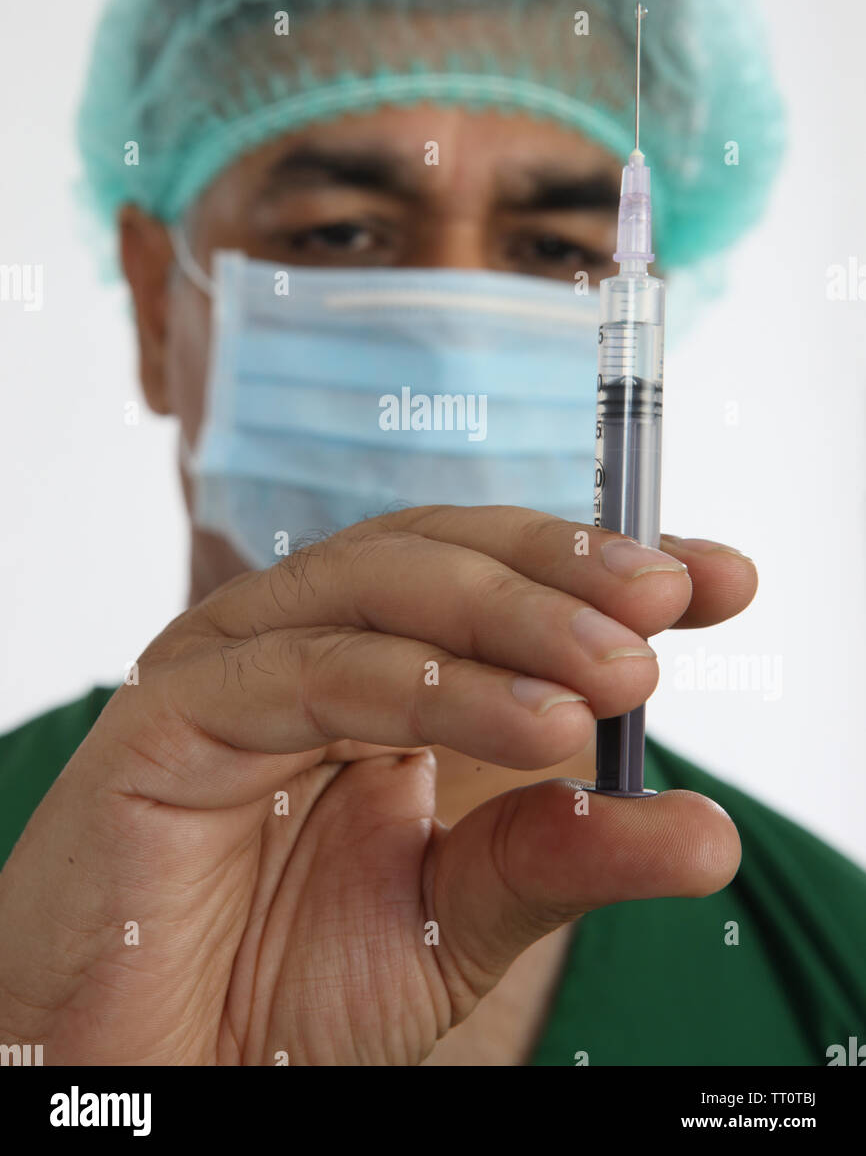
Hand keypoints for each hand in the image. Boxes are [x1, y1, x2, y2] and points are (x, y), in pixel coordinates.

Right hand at [0, 505, 750, 1064]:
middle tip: (670, 598)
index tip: (721, 580)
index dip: (602, 567)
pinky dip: (427, 681)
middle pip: (442, 552)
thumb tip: (703, 830)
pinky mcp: (175, 708)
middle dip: (565, 568)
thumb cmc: (276, 995)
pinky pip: (313, 666)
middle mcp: (307, 646)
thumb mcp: (461, 922)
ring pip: (381, 583)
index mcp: (375, 677)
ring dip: (512, 614)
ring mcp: (238, 663)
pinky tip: (530, 720)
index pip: (496, 582)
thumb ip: (561, 857)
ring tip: (617, 671)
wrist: (146, 1078)